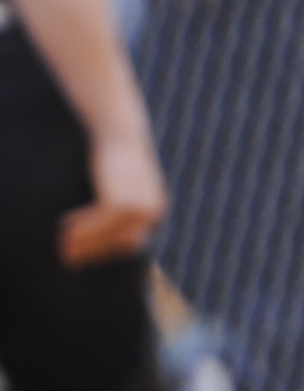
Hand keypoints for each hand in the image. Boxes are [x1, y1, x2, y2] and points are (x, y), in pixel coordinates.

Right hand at [58, 130, 166, 267]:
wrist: (121, 132)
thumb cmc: (118, 162)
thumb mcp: (123, 188)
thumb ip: (115, 211)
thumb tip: (90, 239)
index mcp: (155, 212)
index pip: (130, 245)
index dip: (103, 252)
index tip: (81, 258)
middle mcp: (153, 212)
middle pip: (118, 245)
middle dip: (91, 251)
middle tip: (65, 256)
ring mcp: (139, 207)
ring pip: (107, 236)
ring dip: (83, 241)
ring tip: (61, 242)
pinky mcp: (122, 200)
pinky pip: (98, 222)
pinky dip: (81, 226)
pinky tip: (64, 223)